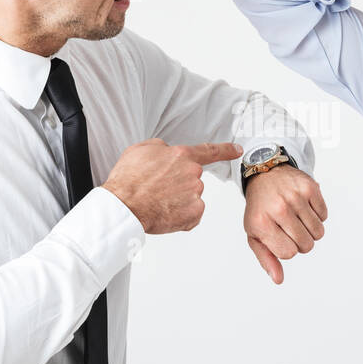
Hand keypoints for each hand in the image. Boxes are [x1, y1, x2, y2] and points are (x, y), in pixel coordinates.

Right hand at [102, 138, 242, 234]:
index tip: (237, 150)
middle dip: (178, 184)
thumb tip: (168, 152)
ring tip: (157, 202)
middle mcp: (193, 174)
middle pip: (192, 179)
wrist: (124, 206)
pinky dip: (180, 216)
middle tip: (157, 189)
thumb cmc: (128, 180)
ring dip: (177, 200)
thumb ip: (161, 147)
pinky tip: (164, 212)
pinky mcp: (194, 214)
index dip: (226, 150)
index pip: (210, 151)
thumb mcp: (141, 150)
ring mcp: (195, 194)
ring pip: (191, 197)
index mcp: (182, 156)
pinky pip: (191, 214)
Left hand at [243, 165, 326, 283]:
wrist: (265, 174)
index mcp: (262, 223)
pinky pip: (324, 216)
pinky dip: (317, 215)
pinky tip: (304, 208)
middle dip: (301, 241)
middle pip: (306, 245)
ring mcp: (295, 196)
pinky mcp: (310, 187)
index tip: (280, 238)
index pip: (289, 254)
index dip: (287, 249)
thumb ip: (266, 258)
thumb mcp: (255, 234)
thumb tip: (278, 279)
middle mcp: (279, 208)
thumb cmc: (260, 208)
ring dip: (311, 230)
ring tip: (297, 219)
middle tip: (290, 229)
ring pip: (318, 232)